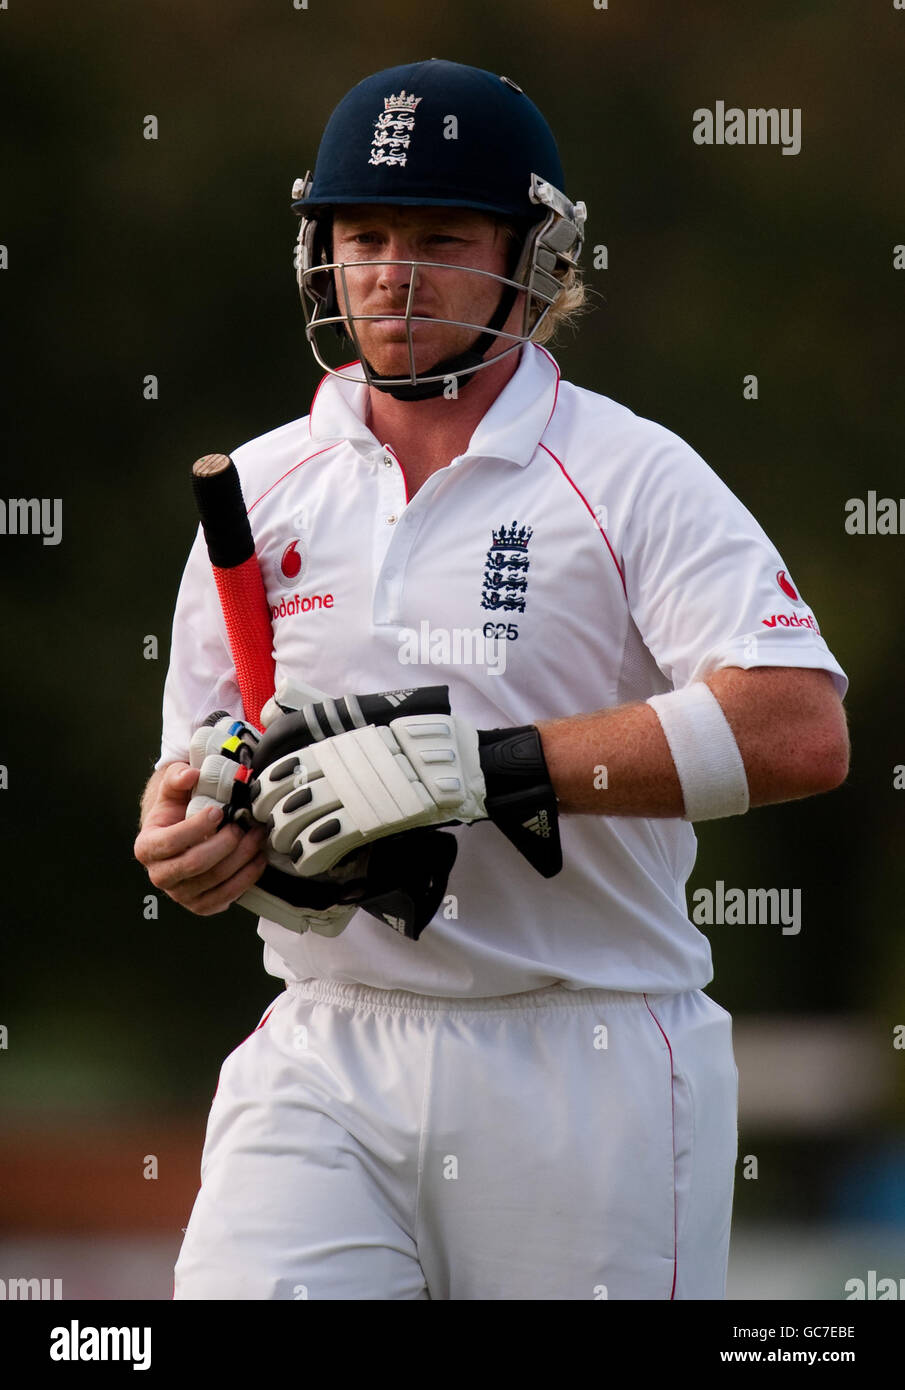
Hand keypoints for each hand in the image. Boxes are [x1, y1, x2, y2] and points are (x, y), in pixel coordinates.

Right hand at [133, 762, 267, 915]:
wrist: (181, 835)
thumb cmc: (176, 812)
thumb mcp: (171, 791)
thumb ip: (177, 778)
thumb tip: (190, 775)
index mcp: (147, 847)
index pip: (170, 842)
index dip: (197, 827)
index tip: (219, 811)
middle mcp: (160, 875)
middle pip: (195, 864)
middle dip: (225, 843)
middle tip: (242, 825)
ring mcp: (180, 894)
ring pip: (215, 880)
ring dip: (241, 858)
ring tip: (256, 836)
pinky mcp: (201, 905)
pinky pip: (225, 897)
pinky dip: (246, 878)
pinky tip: (257, 859)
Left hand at [250, 690, 563, 878]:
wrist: (454, 763)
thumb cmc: (410, 740)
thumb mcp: (363, 718)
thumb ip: (321, 715)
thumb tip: (275, 706)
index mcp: (335, 741)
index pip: (282, 764)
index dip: (265, 783)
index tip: (262, 794)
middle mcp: (337, 766)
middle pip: (283, 794)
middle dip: (268, 813)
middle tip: (268, 823)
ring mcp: (352, 794)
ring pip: (297, 820)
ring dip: (285, 837)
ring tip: (286, 845)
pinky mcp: (370, 821)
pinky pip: (325, 843)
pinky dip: (309, 855)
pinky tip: (307, 861)